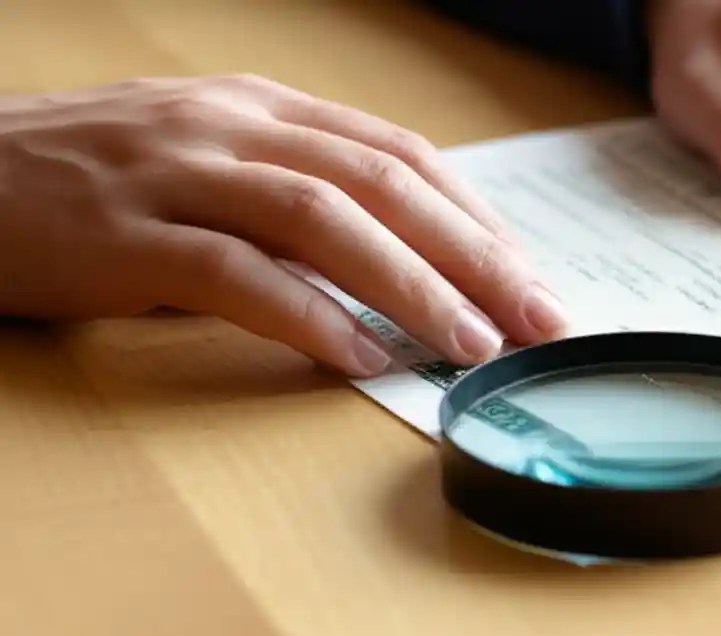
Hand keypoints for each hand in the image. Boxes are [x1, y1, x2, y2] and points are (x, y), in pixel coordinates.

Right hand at [0, 75, 566, 376]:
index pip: (399, 155)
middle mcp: (231, 125)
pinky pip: (230, 272)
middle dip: (474, 254)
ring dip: (410, 284)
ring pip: (321, 218)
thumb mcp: (210, 162)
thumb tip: (400, 263)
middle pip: (383, 183)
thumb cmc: (94, 180)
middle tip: (539, 317)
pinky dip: (303, 314)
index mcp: (262, 107)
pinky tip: (356, 355)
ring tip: (472, 342)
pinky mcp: (123, 233)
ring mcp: (175, 172)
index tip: (528, 276)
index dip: (475, 217)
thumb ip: (296, 197)